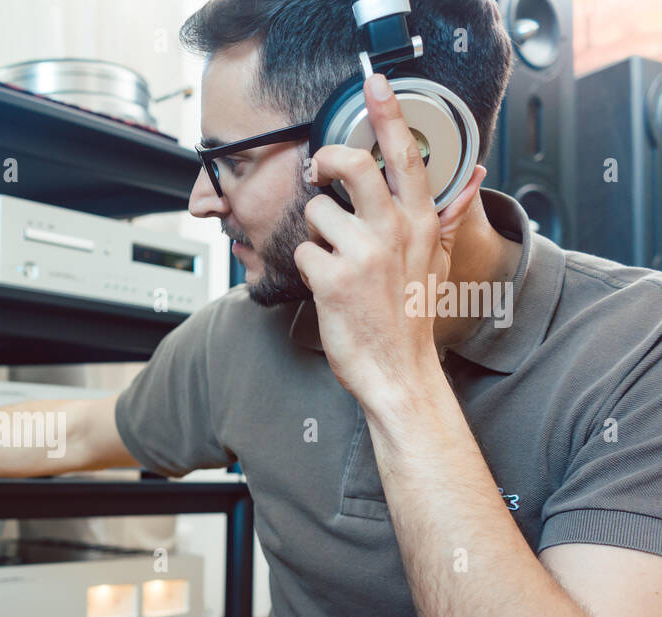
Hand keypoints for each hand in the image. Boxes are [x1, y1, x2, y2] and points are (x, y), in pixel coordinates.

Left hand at [293, 73, 486, 408]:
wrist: (398, 371)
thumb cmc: (411, 319)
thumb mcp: (438, 263)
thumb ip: (448, 217)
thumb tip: (473, 178)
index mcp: (422, 223)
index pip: (406, 155)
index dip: (388, 115)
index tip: (376, 85)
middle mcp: (395, 230)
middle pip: (351, 165)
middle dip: (328, 161)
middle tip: (320, 171)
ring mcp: (364, 252)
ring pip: (318, 213)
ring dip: (317, 236)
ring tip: (336, 262)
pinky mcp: (334, 277)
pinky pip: (303, 251)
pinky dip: (307, 268)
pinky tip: (327, 287)